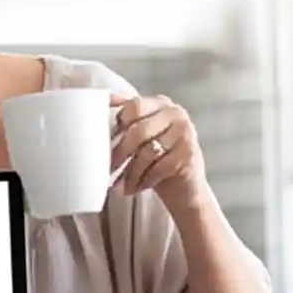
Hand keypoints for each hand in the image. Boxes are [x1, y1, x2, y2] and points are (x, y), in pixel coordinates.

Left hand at [110, 94, 207, 210]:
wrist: (184, 187)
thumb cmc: (155, 158)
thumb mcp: (139, 136)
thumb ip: (125, 121)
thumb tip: (102, 104)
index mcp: (160, 103)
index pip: (134, 106)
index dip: (117, 124)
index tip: (104, 141)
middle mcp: (176, 114)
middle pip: (138, 130)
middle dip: (120, 152)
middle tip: (108, 168)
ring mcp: (185, 134)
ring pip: (147, 152)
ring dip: (129, 172)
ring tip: (118, 184)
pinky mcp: (189, 155)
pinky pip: (158, 168)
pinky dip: (142, 181)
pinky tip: (132, 188)